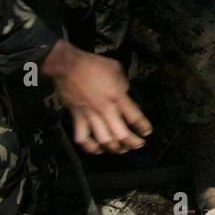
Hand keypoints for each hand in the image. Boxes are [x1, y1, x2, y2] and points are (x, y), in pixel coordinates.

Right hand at [41, 40, 151, 154]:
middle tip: (137, 144)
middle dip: (132, 143)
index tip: (146, 131)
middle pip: (121, 134)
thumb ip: (123, 84)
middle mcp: (105, 109)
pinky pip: (83, 138)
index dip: (143, 127)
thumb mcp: (116, 69)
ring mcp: (90, 115)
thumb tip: (125, 94)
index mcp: (117, 95)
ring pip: (104, 140)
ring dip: (114, 148)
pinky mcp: (77, 117)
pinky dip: (90, 147)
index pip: (135, 117)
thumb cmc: (92, 65)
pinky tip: (97, 149)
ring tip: (121, 149)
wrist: (68, 66)